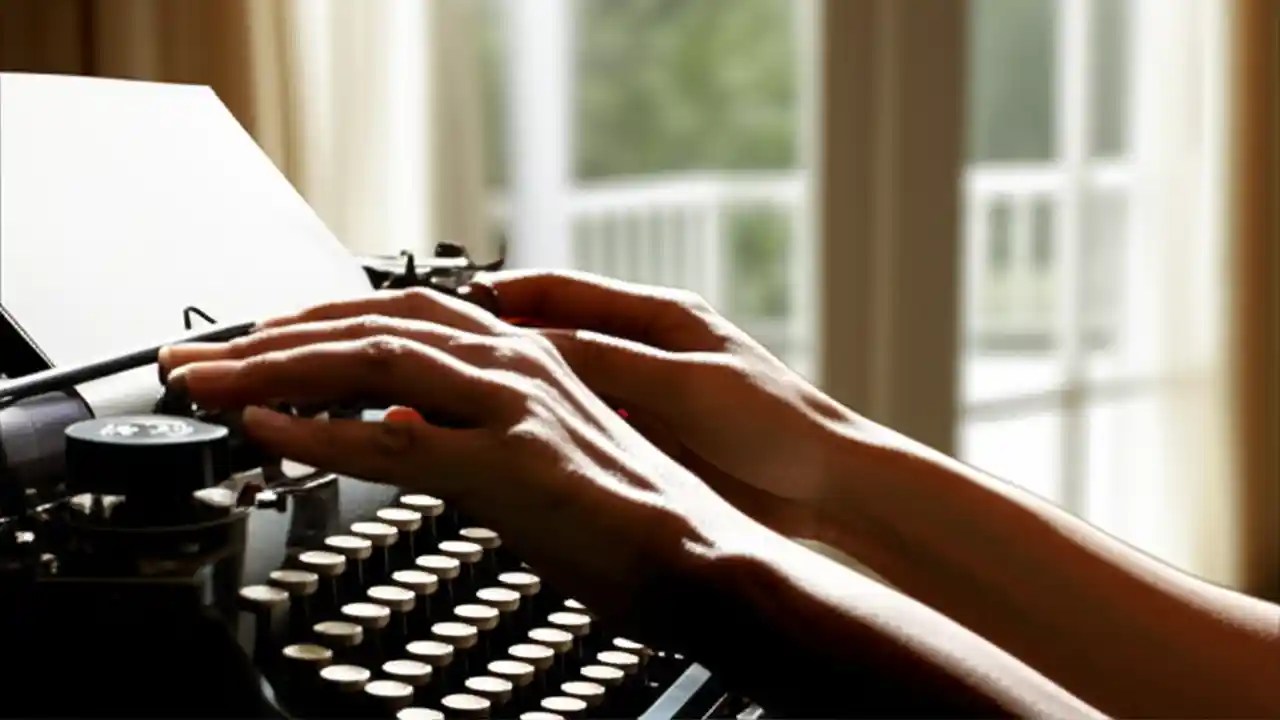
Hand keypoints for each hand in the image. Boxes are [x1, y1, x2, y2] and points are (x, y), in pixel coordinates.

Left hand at [158, 287, 765, 628]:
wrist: (704, 556)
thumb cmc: (629, 513)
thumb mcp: (540, 451)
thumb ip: (468, 429)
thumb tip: (398, 429)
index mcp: (527, 356)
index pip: (404, 314)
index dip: (322, 321)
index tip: (261, 337)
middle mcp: (517, 363)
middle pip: (374, 324)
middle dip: (276, 335)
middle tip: (202, 353)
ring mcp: (513, 408)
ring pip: (373, 362)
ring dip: (278, 367)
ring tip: (209, 380)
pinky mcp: (509, 465)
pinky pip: (393, 442)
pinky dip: (318, 432)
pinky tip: (265, 429)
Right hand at [475, 270, 882, 541]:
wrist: (828, 488)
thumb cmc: (776, 426)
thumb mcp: (683, 388)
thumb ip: (608, 364)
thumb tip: (527, 342)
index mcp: (659, 318)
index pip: (560, 292)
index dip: (499, 295)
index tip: (446, 305)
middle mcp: (645, 350)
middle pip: (551, 335)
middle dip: (494, 342)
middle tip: (431, 353)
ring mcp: (644, 395)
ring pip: (560, 383)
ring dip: (515, 390)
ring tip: (456, 400)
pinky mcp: (648, 439)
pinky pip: (582, 424)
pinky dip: (546, 429)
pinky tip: (512, 445)